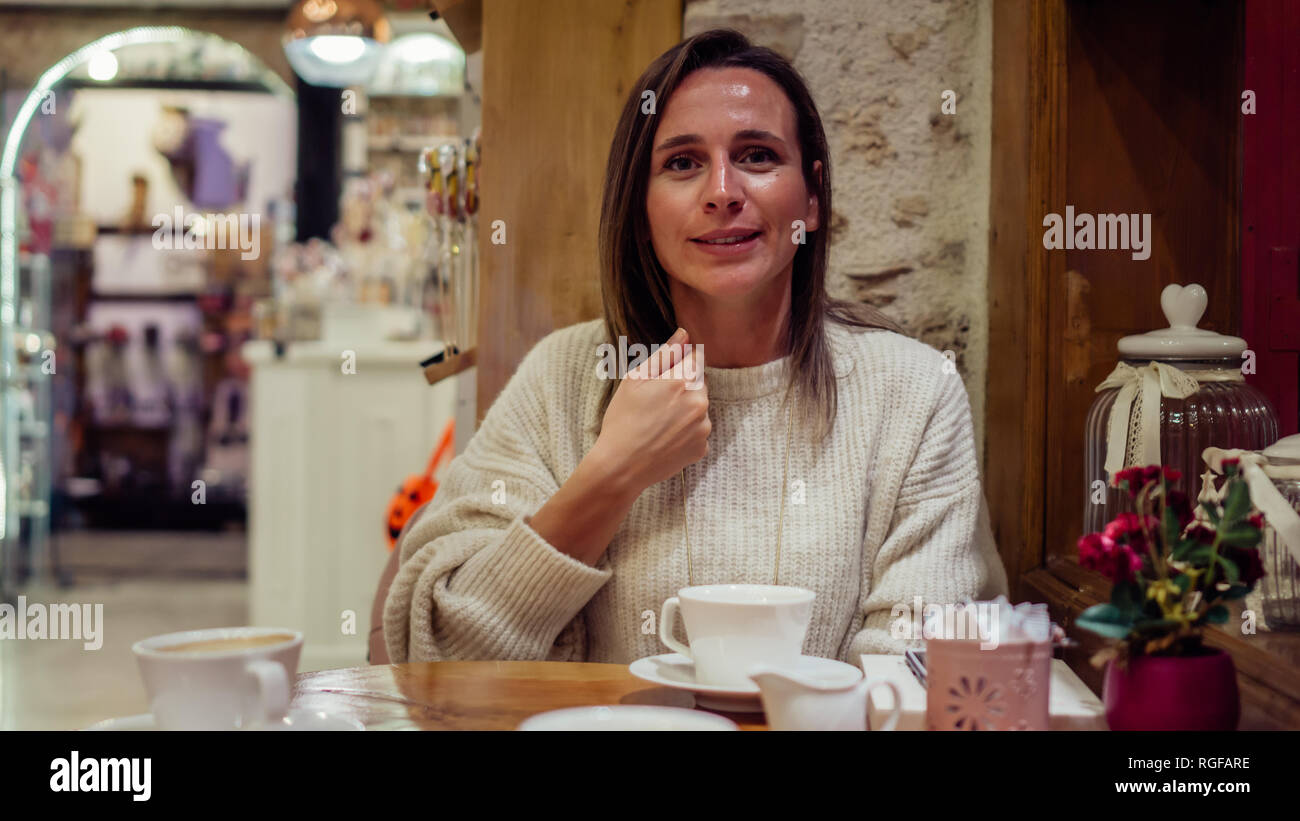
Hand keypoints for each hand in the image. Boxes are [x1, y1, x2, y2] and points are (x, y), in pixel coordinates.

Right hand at [592, 328, 709, 494]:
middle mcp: (700, 403)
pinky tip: (663, 438)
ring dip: (685, 410)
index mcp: (683, 381)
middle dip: (682, 388)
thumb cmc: (623, 419)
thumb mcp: (636, 379)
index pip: (695, 359)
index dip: (677, 366)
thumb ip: (665, 354)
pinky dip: (685, 433)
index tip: (661, 379)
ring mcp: (703, 428)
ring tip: (657, 423)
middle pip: (698, 383)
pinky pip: (697, 432)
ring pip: (698, 408)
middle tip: (654, 404)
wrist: (621, 466)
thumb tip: (685, 334)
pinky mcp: (702, 448)